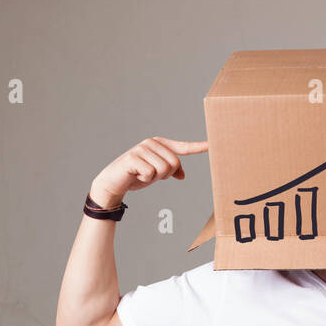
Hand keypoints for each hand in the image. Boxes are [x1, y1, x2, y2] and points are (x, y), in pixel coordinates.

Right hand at [90, 136, 208, 206]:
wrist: (114, 181)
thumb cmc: (137, 175)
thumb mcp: (157, 174)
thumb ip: (171, 171)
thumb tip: (182, 175)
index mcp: (160, 144)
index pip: (183, 147)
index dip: (198, 147)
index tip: (212, 144)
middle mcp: (152, 143)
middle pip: (175, 164)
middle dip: (165, 175)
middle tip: (149, 174)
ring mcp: (142, 149)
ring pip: (164, 170)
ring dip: (154, 178)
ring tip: (141, 173)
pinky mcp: (133, 157)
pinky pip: (151, 174)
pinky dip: (144, 179)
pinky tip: (135, 174)